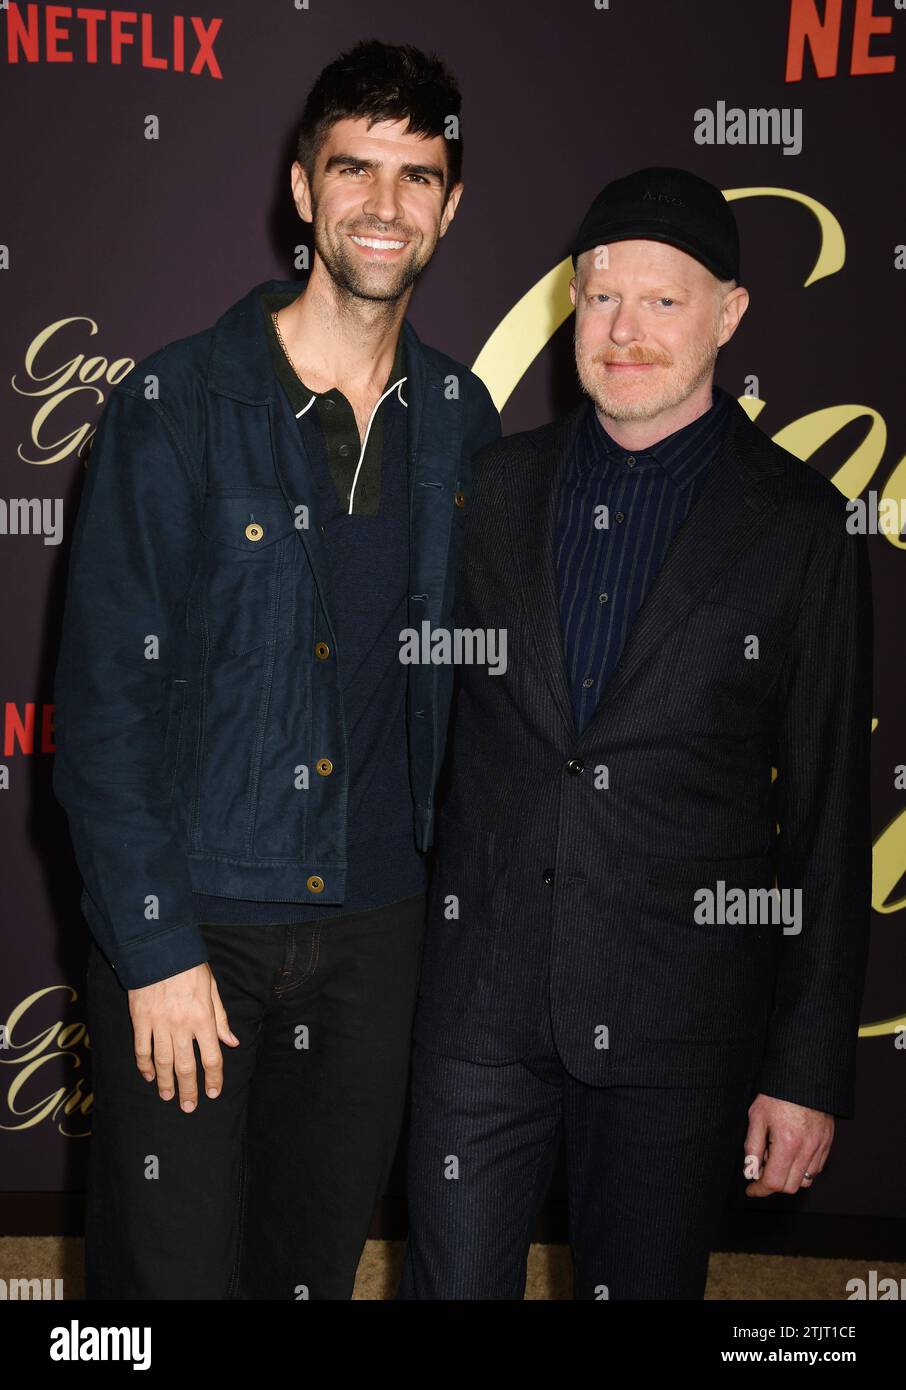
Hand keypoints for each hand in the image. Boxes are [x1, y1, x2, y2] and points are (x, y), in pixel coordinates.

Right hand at [128, 963, 239, 1112]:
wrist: (159, 950)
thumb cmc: (189, 967)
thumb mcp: (211, 989)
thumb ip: (220, 1018)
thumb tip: (232, 1042)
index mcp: (203, 1018)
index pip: (211, 1057)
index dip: (214, 1079)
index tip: (213, 1093)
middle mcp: (182, 1026)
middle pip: (186, 1066)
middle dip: (189, 1090)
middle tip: (189, 1107)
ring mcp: (159, 1025)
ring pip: (163, 1062)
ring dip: (166, 1083)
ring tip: (168, 1097)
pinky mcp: (140, 1020)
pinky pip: (142, 1049)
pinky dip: (145, 1065)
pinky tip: (148, 1076)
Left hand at [743, 1092, 833, 1195]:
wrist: (803, 1076)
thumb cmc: (777, 1093)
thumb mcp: (757, 1116)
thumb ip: (753, 1147)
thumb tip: (750, 1172)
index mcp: (787, 1143)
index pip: (774, 1182)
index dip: (760, 1189)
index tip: (751, 1189)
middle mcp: (807, 1149)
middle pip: (790, 1186)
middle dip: (773, 1183)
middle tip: (762, 1167)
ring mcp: (820, 1147)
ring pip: (805, 1180)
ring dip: (789, 1177)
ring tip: (777, 1157)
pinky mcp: (827, 1143)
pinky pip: (816, 1168)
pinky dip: (802, 1169)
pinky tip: (791, 1154)